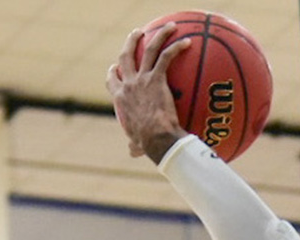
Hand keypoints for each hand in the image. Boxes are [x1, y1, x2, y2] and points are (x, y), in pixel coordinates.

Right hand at [107, 24, 188, 160]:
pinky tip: (188, 42)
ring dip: (157, 35)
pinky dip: (176, 47)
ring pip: (147, 49)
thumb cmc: (148, 144)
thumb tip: (133, 151)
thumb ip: (134, 145)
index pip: (112, 80)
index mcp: (121, 99)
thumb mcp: (136, 144)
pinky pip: (166, 57)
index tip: (116, 66)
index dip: (113, 71)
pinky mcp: (156, 79)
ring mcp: (141, 80)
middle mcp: (128, 85)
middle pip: (125, 57)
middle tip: (136, 35)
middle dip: (130, 43)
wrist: (156, 139)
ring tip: (167, 28)